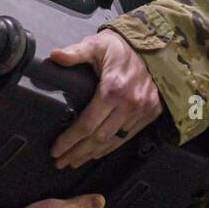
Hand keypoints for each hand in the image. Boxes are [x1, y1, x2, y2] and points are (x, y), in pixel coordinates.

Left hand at [49, 30, 163, 169]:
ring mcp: (142, 110)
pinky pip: (127, 136)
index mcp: (113, 88)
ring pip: (113, 141)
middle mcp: (129, 104)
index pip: (87, 123)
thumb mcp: (96, 45)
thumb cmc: (120, 46)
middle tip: (61, 162)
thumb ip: (75, 53)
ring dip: (92, 154)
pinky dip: (111, 147)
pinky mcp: (151, 113)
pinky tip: (97, 153)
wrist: (154, 45)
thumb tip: (54, 56)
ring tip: (75, 161)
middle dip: (77, 152)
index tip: (56, 149)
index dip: (70, 139)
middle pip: (98, 138)